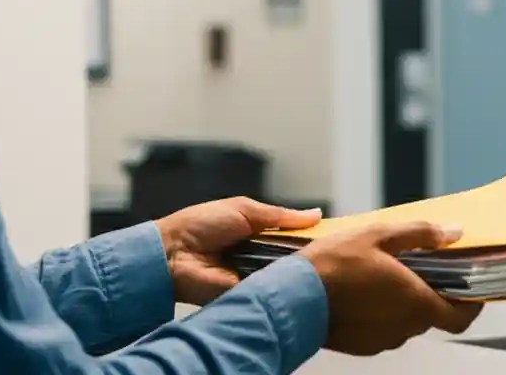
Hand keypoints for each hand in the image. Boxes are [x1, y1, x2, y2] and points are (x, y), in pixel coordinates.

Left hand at [156, 197, 321, 305]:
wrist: (172, 253)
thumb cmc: (202, 224)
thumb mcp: (245, 210)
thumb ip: (281, 216)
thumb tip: (316, 214)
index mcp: (258, 234)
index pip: (292, 239)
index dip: (310, 238)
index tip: (333, 237)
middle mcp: (259, 257)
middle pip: (292, 258)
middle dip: (307, 255)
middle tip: (331, 251)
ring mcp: (254, 277)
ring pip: (284, 274)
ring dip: (294, 269)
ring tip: (315, 263)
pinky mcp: (247, 295)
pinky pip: (270, 290)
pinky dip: (279, 284)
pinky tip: (294, 278)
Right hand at [298, 222, 483, 355]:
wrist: (290, 300)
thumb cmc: (334, 266)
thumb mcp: (379, 236)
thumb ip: (420, 234)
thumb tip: (453, 232)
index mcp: (417, 303)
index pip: (461, 317)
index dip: (471, 304)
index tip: (470, 288)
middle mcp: (404, 328)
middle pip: (431, 314)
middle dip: (429, 291)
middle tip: (415, 266)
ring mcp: (382, 340)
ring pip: (405, 321)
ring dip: (402, 302)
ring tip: (383, 275)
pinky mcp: (362, 345)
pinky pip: (382, 328)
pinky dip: (381, 312)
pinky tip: (363, 292)